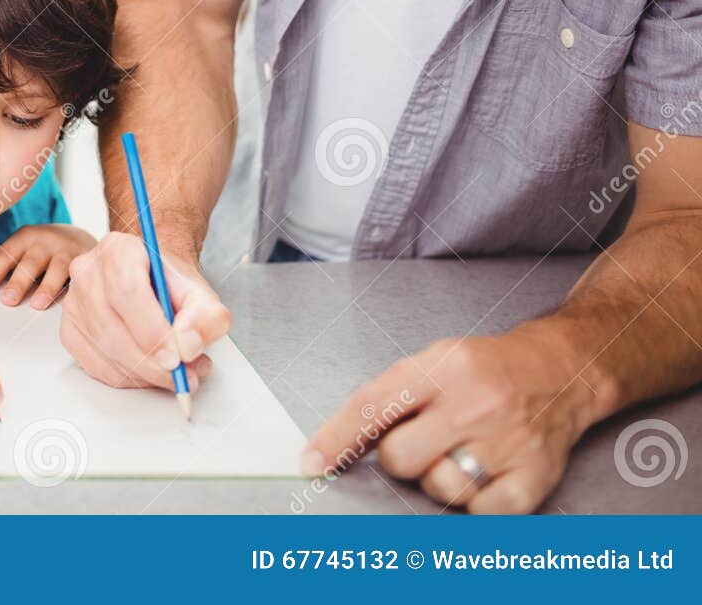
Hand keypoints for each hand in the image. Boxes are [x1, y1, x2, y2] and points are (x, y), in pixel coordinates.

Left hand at [0, 224, 96, 308]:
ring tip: (38, 305)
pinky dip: (73, 288)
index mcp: (24, 238)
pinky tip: (69, 301)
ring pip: (56, 269)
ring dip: (47, 287)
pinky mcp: (84, 262)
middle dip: (18, 282)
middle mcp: (45, 242)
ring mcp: (66, 251)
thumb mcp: (17, 248)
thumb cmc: (39, 248)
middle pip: (30, 263)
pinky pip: (78, 275)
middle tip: (7, 300)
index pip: (6, 254)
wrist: (77, 237)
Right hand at [59, 231, 226, 390]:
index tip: (176, 357)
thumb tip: (187, 345)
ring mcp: (74, 302)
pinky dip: (126, 378)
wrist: (152, 284)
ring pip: (103, 349)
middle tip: (181, 375)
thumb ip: (206, 317)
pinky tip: (148, 372)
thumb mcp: (202, 295)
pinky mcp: (69, 330)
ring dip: (143, 373)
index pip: (127, 290)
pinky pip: (94, 366)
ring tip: (175, 373)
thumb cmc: (170, 286)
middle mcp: (88, 271)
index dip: (151, 330)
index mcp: (119, 250)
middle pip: (112, 325)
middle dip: (150, 361)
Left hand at [302, 327, 601, 513]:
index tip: (312, 463)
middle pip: (402, 458)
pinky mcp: (535, 475)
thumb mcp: (434, 361)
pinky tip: (485, 475)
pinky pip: (482, 513)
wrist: (562, 370)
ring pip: (440, 488)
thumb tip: (339, 444)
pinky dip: (477, 503)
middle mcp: (474, 403)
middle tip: (424, 442)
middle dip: (402, 458)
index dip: (336, 439)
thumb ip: (391, 398)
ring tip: (461, 453)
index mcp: (441, 368)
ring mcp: (506, 441)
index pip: (373, 407)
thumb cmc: (486, 369)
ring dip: (441, 479)